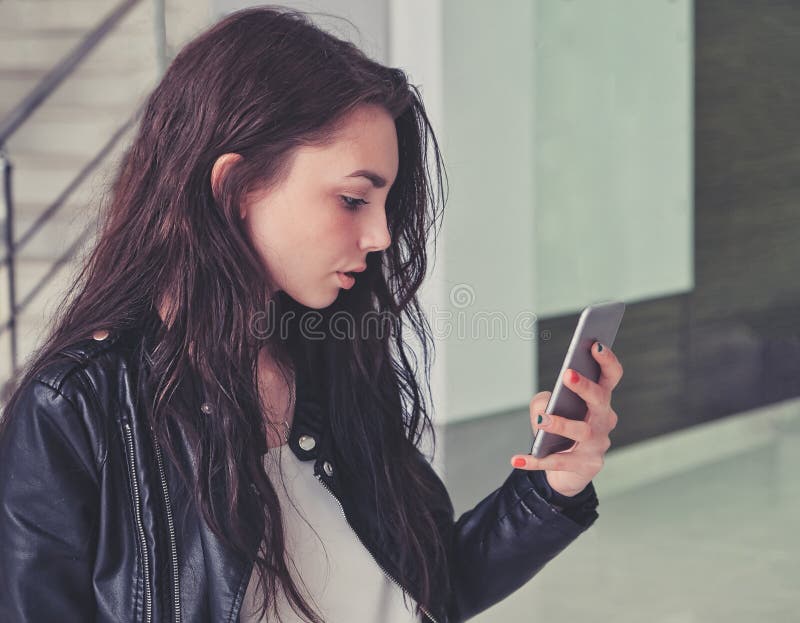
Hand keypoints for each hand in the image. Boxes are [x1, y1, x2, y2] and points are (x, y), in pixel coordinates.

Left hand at [510, 341, 622, 496]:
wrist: (568, 470)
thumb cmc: (561, 430)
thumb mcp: (549, 409)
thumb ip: (545, 401)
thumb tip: (545, 406)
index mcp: (600, 400)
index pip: (610, 377)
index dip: (607, 360)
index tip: (595, 344)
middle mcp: (605, 420)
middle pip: (600, 400)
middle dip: (584, 386)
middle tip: (567, 374)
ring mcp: (598, 445)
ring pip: (582, 432)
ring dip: (561, 423)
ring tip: (540, 419)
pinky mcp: (585, 466)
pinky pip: (558, 462)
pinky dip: (536, 460)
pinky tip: (517, 458)